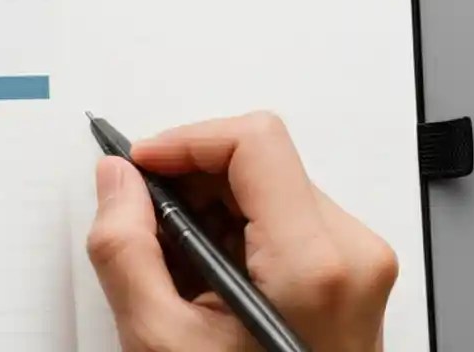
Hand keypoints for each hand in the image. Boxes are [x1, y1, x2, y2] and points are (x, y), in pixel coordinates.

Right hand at [86, 112, 397, 351]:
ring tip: (173, 268)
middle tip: (142, 221)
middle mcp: (351, 253)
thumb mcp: (161, 341)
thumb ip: (125, 249)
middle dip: (189, 182)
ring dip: (208, 211)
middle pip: (258, 163)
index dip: (186, 141)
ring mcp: (357, 264)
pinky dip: (233, 234)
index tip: (142, 164)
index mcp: (314, 264)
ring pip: (268, 188)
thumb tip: (117, 183)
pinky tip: (204, 280)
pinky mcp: (350, 274)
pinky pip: (283, 220)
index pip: (253, 141)